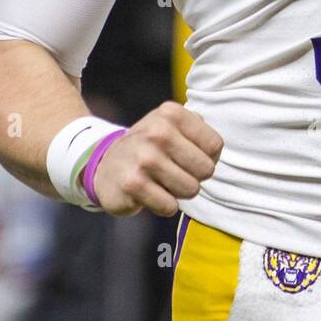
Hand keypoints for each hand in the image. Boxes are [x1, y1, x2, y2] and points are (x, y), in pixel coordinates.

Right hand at [86, 101, 223, 216]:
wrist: (104, 165)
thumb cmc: (150, 147)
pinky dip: (163, 205)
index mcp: (171, 113)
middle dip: (194, 176)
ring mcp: (144, 158)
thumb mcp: (171, 125)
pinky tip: (149, 192)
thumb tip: (216, 150)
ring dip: (179, 192)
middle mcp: (157, 131)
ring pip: (191, 189)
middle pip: (206, 169)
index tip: (188, 156)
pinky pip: (170, 206)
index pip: (215, 146)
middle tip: (174, 171)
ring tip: (161, 181)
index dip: (206, 157)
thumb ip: (199, 130)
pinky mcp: (133, 184)